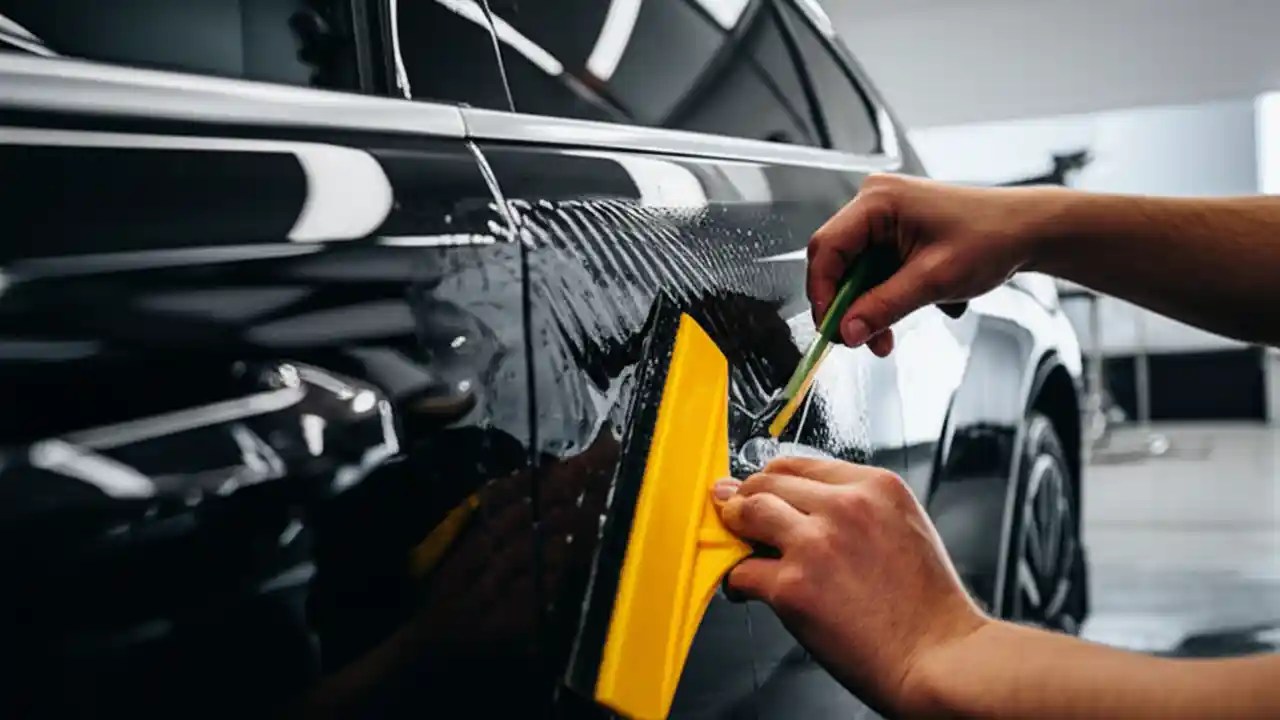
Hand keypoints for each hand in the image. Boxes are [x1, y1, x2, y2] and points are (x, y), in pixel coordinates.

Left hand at [712, 456, 988, 715]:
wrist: (940, 658)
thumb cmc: (928, 608)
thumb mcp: (905, 529)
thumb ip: (859, 510)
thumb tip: (804, 508)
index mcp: (877, 487)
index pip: (803, 464)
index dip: (773, 478)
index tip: (758, 487)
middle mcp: (846, 506)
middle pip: (770, 481)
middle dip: (745, 496)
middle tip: (731, 508)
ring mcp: (816, 544)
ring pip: (748, 512)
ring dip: (733, 525)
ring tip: (733, 540)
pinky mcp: (793, 585)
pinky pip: (742, 571)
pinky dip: (736, 580)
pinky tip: (742, 588)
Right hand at [809, 174, 1054, 354]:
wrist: (1029, 231)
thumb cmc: (992, 238)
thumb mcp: (933, 280)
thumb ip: (884, 307)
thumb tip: (847, 331)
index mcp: (877, 201)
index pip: (826, 248)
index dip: (822, 292)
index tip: (831, 328)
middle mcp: (875, 203)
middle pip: (838, 262)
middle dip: (848, 306)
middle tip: (857, 340)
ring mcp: (885, 218)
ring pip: (856, 272)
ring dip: (868, 308)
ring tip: (885, 339)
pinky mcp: (896, 233)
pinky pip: (875, 271)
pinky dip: (884, 297)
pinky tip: (905, 312)